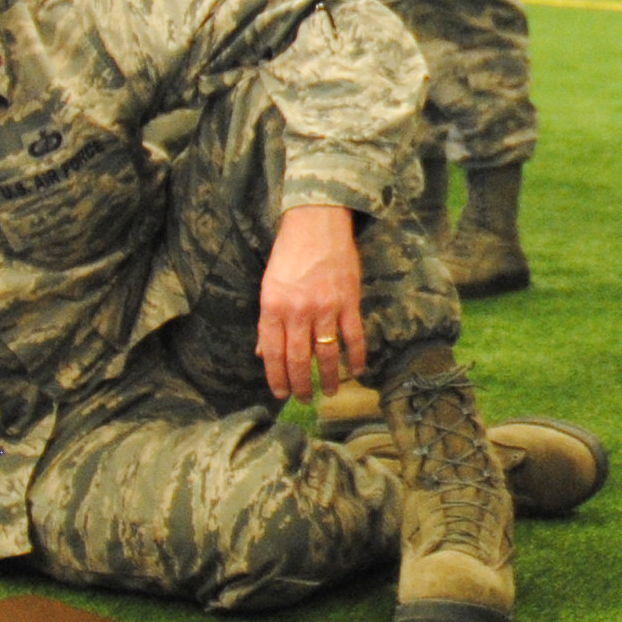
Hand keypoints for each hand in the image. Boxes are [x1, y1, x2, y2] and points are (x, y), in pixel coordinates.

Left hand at [257, 201, 368, 400]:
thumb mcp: (269, 286)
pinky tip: (357, 370)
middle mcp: (297, 311)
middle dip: (301, 385)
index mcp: (272, 307)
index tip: (280, 394)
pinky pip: (354, 336)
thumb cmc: (289, 253)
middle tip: (303, 400)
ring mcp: (325, 307)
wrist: (316, 222)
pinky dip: (356, 357)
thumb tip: (264, 353)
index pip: (273, 353)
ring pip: (327, 353)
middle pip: (299, 359)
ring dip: (329, 378)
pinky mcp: (349, 301)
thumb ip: (267, 322)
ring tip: (328, 392)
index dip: (276, 378)